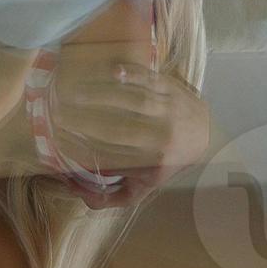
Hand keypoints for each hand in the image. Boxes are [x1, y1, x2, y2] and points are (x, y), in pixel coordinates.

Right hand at [44, 57, 214, 187]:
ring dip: (103, 95)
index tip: (61, 140)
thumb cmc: (168, 161)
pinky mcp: (170, 86)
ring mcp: (168, 108)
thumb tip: (80, 193)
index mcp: (156, 159)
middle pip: (121, 127)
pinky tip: (111, 71)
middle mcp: (163, 134)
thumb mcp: (145, 187)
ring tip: (74, 92)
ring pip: (134, 100)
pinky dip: (131, 74)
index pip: (116, 154)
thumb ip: (113, 196)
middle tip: (60, 114)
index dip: (87, 148)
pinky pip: (149, 79)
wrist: (206, 135)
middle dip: (88, 121)